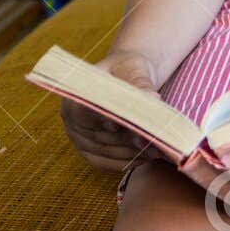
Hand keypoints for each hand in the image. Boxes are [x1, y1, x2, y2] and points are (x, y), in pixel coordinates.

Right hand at [60, 50, 160, 172]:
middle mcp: (70, 118)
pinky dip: (127, 161)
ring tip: (158, 151)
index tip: (121, 125)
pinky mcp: (88, 150)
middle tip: (154, 142)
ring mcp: (77, 137)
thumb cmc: (129, 69)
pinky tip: (148, 157)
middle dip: (128, 140)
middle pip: (99, 135)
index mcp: (76, 92)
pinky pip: (105, 162)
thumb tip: (152, 99)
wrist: (125, 76)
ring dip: (131, 154)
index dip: (103, 119)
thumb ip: (141, 83)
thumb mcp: (135, 68)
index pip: (87, 110)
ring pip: (104, 151)